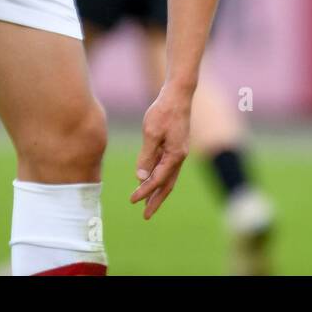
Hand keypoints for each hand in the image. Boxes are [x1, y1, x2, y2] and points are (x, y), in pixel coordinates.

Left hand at [130, 85, 191, 219]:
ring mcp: (179, 152)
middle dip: (156, 201)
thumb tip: (140, 177)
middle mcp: (179, 157)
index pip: (157, 180)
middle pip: (167, 185)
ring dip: (158, 191)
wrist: (178, 95)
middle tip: (146, 216)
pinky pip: (167, 167)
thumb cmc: (164, 112)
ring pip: (168, 177)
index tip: (132, 200)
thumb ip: (146, 156)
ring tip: (147, 203)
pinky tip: (149, 180)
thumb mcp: (151, 133)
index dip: (144, 192)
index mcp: (175, 156)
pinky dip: (159, 177)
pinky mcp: (175, 146)